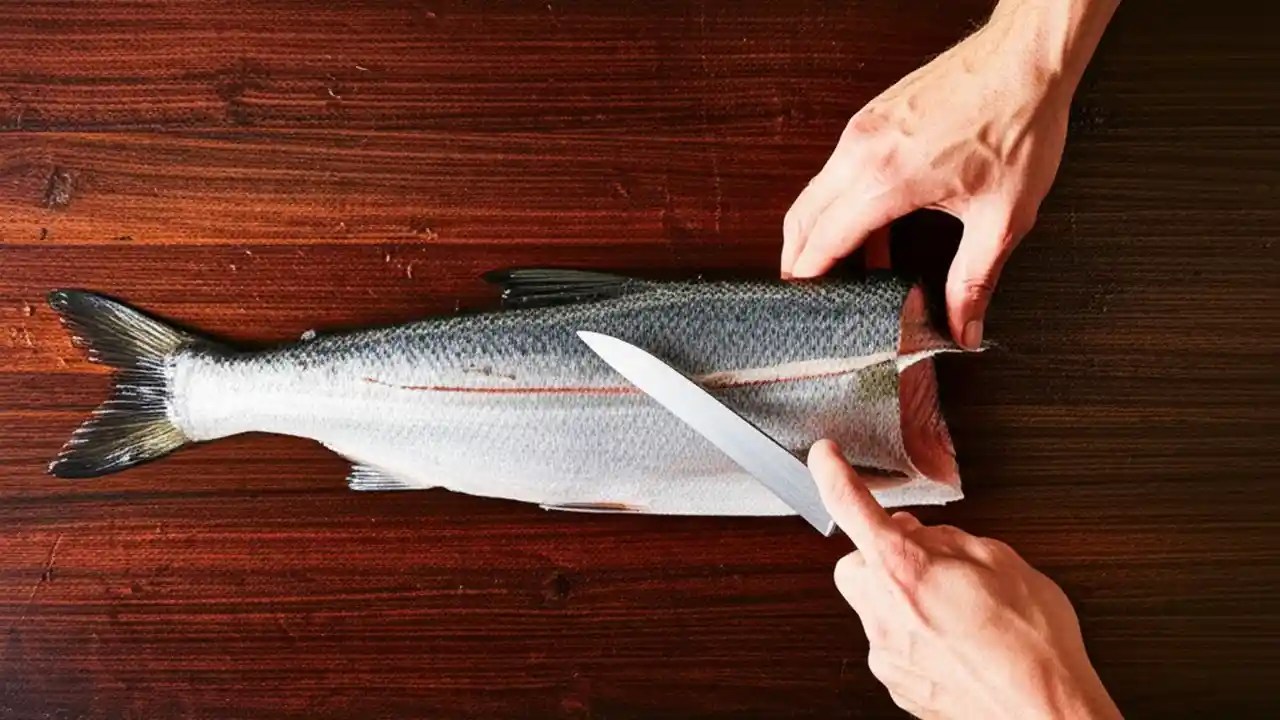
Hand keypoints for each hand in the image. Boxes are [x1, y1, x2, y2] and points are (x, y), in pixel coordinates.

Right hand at [780, 0, 1119, 348]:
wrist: (1027, 59)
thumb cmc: (1019, 125)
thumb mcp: (1002, 218)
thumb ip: (975, 280)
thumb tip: (964, 328)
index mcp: (886, 179)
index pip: (822, 242)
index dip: (809, 281)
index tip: (807, 310)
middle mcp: (861, 151)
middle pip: (801, 219)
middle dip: (799, 262)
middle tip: (812, 297)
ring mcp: (861, 129)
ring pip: (815, 194)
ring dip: (822, 233)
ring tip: (849, 269)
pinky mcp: (871, 117)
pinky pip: (836, 170)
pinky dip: (840, 204)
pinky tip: (874, 227)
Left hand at [808, 439, 1121, 719]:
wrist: (1045, 714)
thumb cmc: (1033, 645)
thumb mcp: (1001, 561)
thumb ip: (949, 540)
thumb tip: (924, 536)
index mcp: (904, 569)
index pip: (850, 507)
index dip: (831, 474)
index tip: (824, 459)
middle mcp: (884, 613)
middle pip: (856, 565)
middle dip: (883, 557)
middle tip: (930, 562)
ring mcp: (887, 654)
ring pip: (875, 607)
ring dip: (905, 599)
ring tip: (960, 613)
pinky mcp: (897, 684)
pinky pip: (893, 644)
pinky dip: (916, 635)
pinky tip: (958, 642)